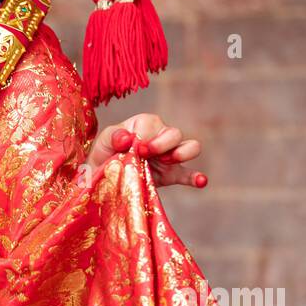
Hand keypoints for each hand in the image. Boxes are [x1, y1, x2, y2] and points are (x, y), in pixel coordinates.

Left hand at [85, 113, 206, 188]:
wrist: (103, 176)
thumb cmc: (104, 153)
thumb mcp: (103, 142)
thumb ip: (113, 136)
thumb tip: (126, 138)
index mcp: (144, 124)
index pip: (152, 124)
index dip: (146, 136)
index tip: (135, 148)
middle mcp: (160, 137)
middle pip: (175, 133)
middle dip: (163, 143)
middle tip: (146, 154)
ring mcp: (169, 156)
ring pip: (190, 147)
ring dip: (183, 153)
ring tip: (168, 161)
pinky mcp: (172, 175)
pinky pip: (188, 175)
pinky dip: (196, 177)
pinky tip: (201, 181)